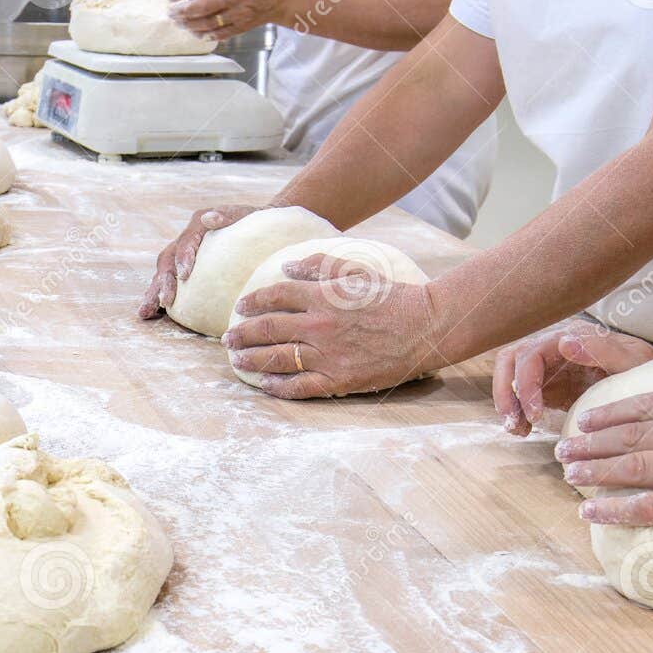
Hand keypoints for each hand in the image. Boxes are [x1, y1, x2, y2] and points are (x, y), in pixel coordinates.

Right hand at [138, 205, 260, 319]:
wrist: (258, 228)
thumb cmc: (255, 222)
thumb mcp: (246, 215)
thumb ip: (228, 215)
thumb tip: (208, 218)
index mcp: (198, 226)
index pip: (185, 241)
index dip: (183, 256)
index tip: (185, 274)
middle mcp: (186, 239)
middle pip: (167, 259)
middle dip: (163, 281)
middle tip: (164, 300)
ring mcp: (183, 255)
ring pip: (163, 273)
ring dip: (154, 292)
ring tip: (145, 312)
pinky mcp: (185, 269)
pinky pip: (170, 283)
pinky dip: (160, 296)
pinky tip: (153, 313)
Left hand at [170, 0, 291, 39]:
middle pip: (200, 7)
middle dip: (181, 12)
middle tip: (171, 12)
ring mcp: (239, 13)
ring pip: (208, 23)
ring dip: (190, 25)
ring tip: (180, 23)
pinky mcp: (242, 26)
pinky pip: (220, 34)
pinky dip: (206, 35)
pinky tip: (197, 32)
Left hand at [222, 252, 445, 398]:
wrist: (426, 327)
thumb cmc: (393, 297)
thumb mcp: (357, 271)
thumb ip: (321, 265)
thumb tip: (288, 266)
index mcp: (323, 296)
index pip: (275, 296)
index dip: (253, 301)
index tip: (240, 306)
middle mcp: (319, 326)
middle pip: (268, 328)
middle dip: (242, 333)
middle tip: (227, 337)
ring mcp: (328, 355)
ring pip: (278, 358)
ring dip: (251, 358)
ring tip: (235, 359)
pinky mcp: (339, 379)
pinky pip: (300, 386)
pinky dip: (278, 386)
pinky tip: (263, 383)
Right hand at [492, 322, 652, 435]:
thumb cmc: (649, 369)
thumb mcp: (634, 361)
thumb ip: (603, 350)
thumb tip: (563, 342)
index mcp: (570, 336)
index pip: (530, 354)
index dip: (525, 384)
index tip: (535, 414)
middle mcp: (554, 347)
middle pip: (510, 361)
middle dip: (506, 392)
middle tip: (514, 423)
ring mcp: (550, 366)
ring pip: (511, 376)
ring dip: (508, 402)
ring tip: (518, 430)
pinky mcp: (550, 385)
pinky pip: (522, 394)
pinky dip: (518, 412)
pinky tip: (525, 430)